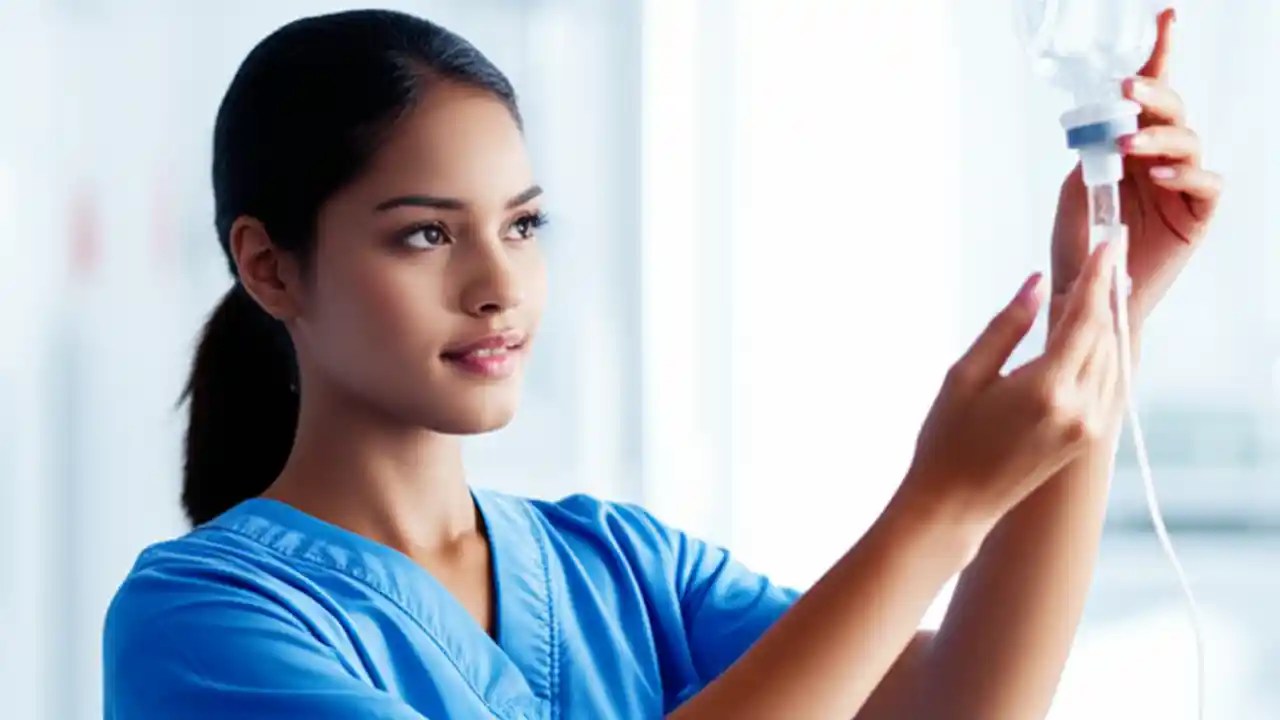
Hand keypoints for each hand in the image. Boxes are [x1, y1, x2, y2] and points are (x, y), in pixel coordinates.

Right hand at [901, 241, 1124, 530]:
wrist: (953, 507)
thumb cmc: (946, 441)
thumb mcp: (965, 375)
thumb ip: (1007, 326)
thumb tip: (1037, 283)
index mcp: (1047, 389)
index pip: (1085, 317)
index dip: (1098, 275)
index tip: (1107, 241)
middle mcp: (1079, 409)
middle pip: (1106, 335)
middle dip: (1107, 291)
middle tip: (1109, 252)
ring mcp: (1089, 428)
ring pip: (1114, 358)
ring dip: (1110, 320)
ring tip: (1107, 283)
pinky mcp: (1089, 439)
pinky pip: (1109, 382)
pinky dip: (1107, 351)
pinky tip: (1099, 331)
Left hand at [1051, 8, 1221, 336]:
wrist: (1086, 299)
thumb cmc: (1079, 246)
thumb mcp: (1078, 186)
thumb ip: (1092, 149)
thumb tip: (1100, 115)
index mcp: (1131, 145)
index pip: (1149, 96)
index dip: (1161, 54)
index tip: (1165, 17)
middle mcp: (1160, 158)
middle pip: (1171, 110)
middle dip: (1152, 93)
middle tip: (1126, 89)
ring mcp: (1182, 184)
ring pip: (1188, 140)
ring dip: (1159, 136)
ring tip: (1129, 144)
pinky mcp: (1197, 215)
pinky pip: (1206, 183)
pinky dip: (1185, 173)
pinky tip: (1161, 174)